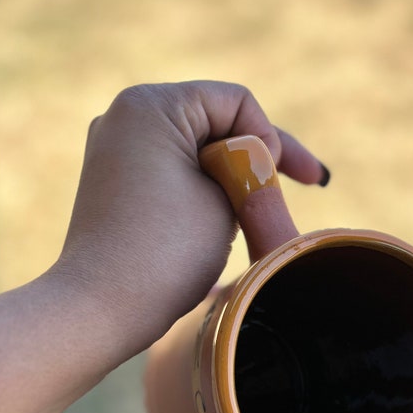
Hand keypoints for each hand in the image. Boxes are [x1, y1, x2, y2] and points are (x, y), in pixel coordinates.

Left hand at [52, 81, 327, 355]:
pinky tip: (231, 219)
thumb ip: (249, 168)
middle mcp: (125, 116)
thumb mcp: (225, 200)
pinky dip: (206, 191)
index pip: (237, 103)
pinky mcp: (114, 182)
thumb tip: (255, 159)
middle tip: (312, 182)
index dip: (274, 140)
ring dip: (235, 178)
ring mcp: (115, 149)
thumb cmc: (165, 253)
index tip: (288, 183)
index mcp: (151, 104)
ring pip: (198, 151)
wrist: (100, 309)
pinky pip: (174, 172)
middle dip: (261, 158)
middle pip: (216, 123)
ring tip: (262, 216)